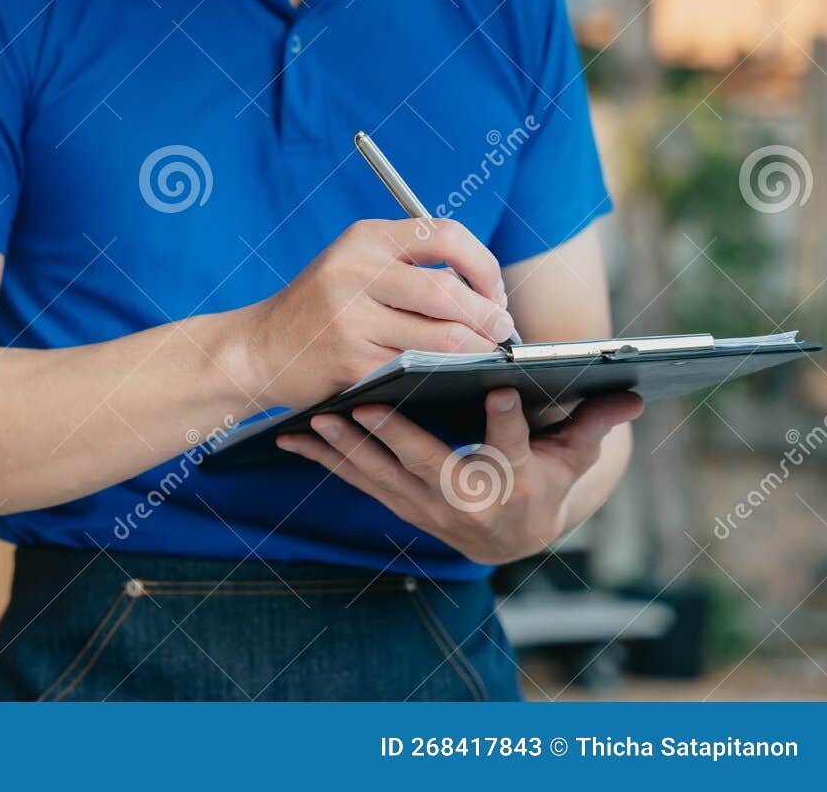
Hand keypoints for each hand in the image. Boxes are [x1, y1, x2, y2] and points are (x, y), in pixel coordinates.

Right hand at [240, 218, 514, 409]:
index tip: (493, 290)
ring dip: (476, 348)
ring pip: (441, 337)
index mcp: (364, 238)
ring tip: (485, 351)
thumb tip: (486, 288)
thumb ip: (408, 264)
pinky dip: (443, 372)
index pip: (446, 236)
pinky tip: (448, 372)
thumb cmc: (319, 309)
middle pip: (449, 292)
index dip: (484, 264)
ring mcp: (351, 318)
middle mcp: (355, 271)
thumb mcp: (354, 265)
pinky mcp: (352, 361)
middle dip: (489, 315)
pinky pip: (417, 367)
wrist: (258, 348)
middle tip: (501, 329)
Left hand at [276, 388, 643, 564]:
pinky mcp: (401, 506)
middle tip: (365, 404)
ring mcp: (429, 508)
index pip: (514, 450)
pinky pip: (359, 482)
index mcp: (516, 482)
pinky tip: (295, 439)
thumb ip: (593, 422)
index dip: (510, 422)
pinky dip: (326, 461)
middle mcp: (470, 500)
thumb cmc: (545, 483)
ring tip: (315, 419)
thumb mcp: (572, 457)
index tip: (504, 389)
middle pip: (431, 465)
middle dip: (396, 436)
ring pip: (383, 476)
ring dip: (346, 449)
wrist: (517, 538)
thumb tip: (633, 391)